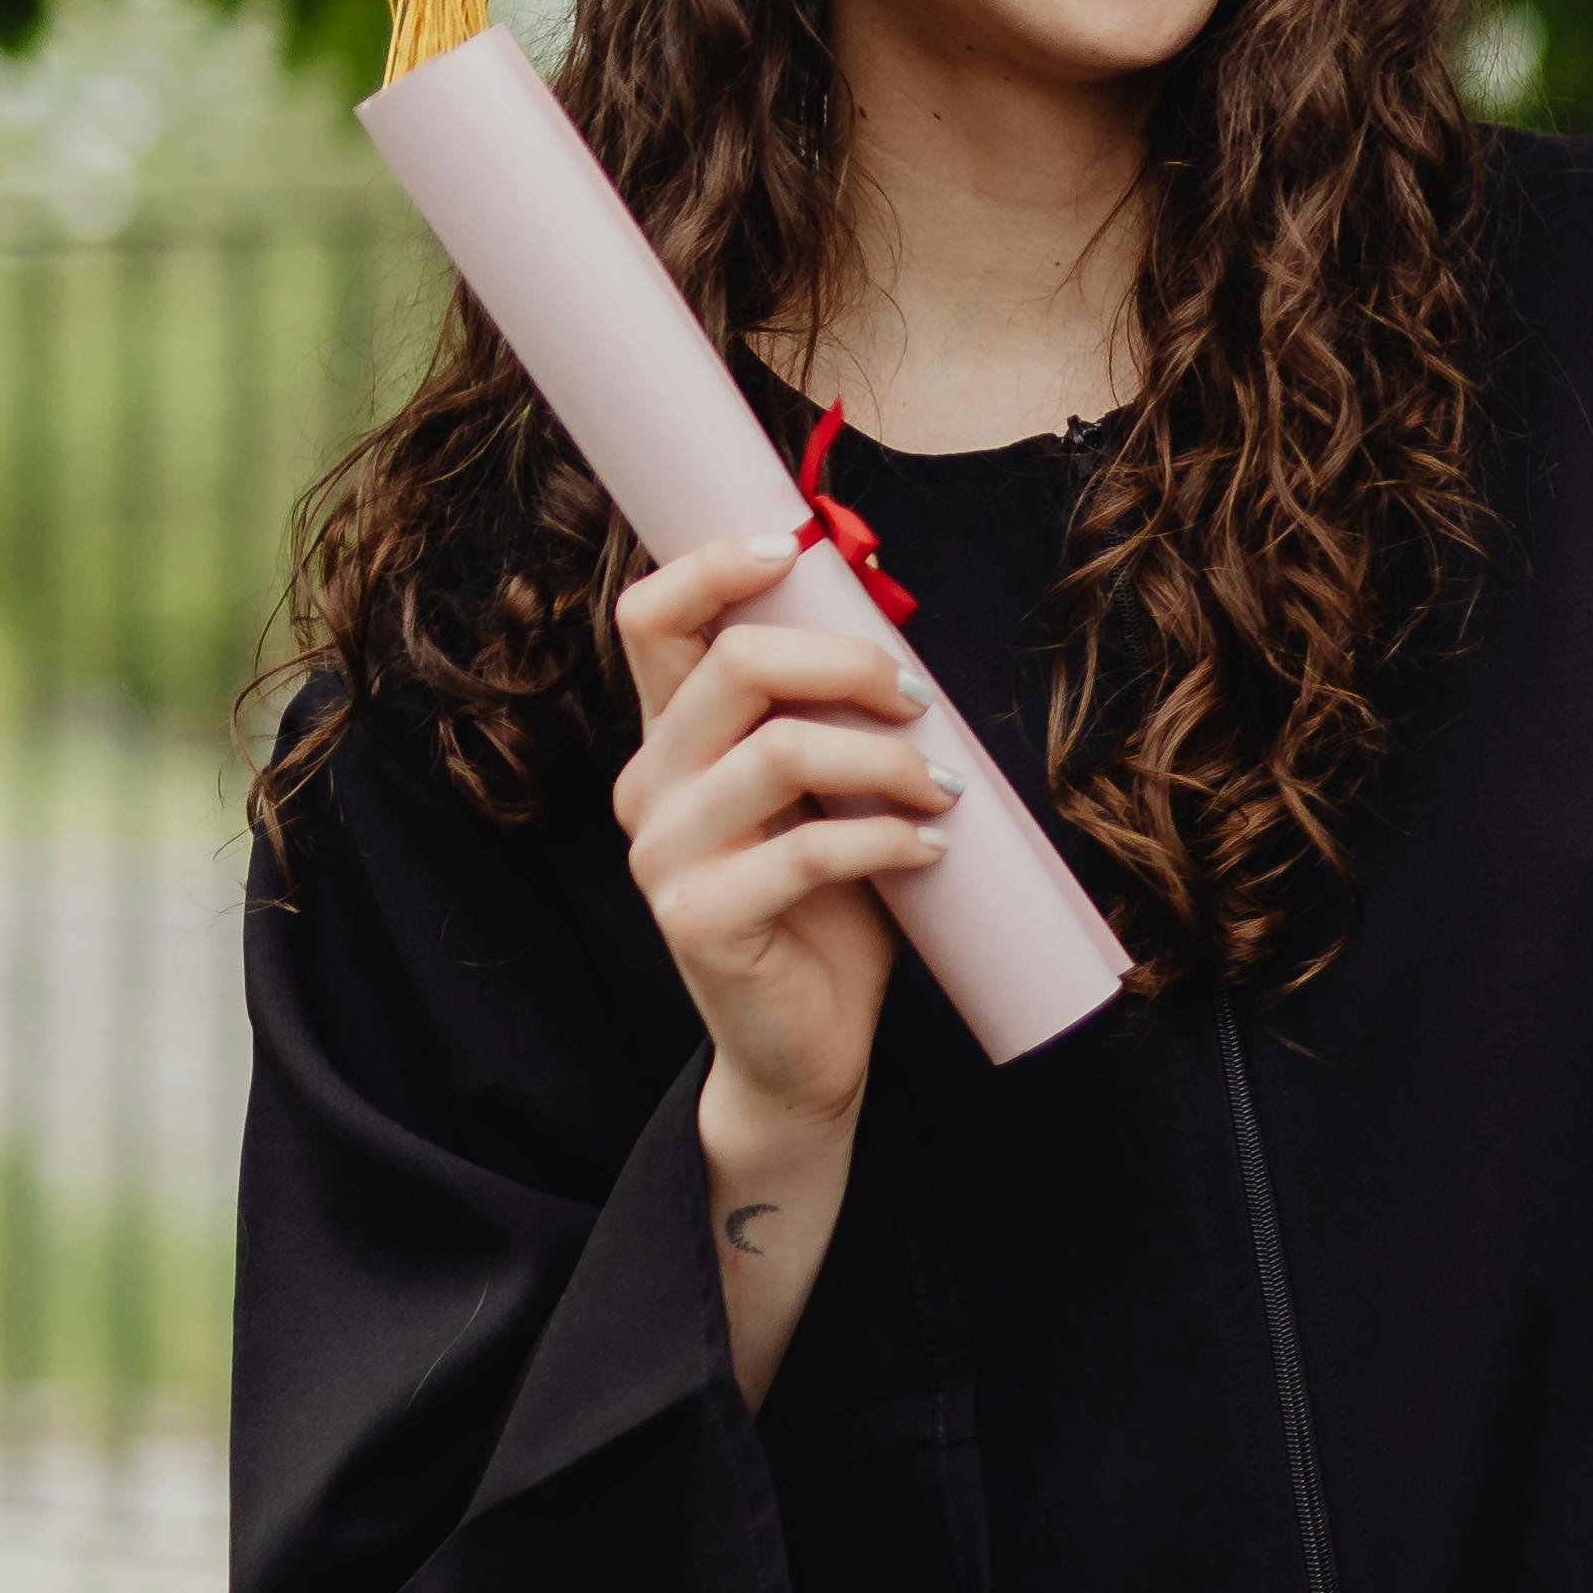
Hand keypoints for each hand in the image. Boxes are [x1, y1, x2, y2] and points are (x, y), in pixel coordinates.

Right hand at [608, 531, 959, 1135]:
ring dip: (885, 760)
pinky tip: (930, 850)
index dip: (711, 566)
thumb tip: (890, 633)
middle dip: (845, 663)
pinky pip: (807, 850)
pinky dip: (888, 840)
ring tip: (943, 789)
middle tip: (917, 699)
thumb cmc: (825, 910)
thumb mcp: (825, 796)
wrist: (804, 1045)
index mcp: (670, 741)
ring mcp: (663, 855)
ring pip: (779, 753)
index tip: (791, 547)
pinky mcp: (699, 919)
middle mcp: (648, 786)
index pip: (648, 619)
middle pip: (731, 666)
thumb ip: (825, 721)